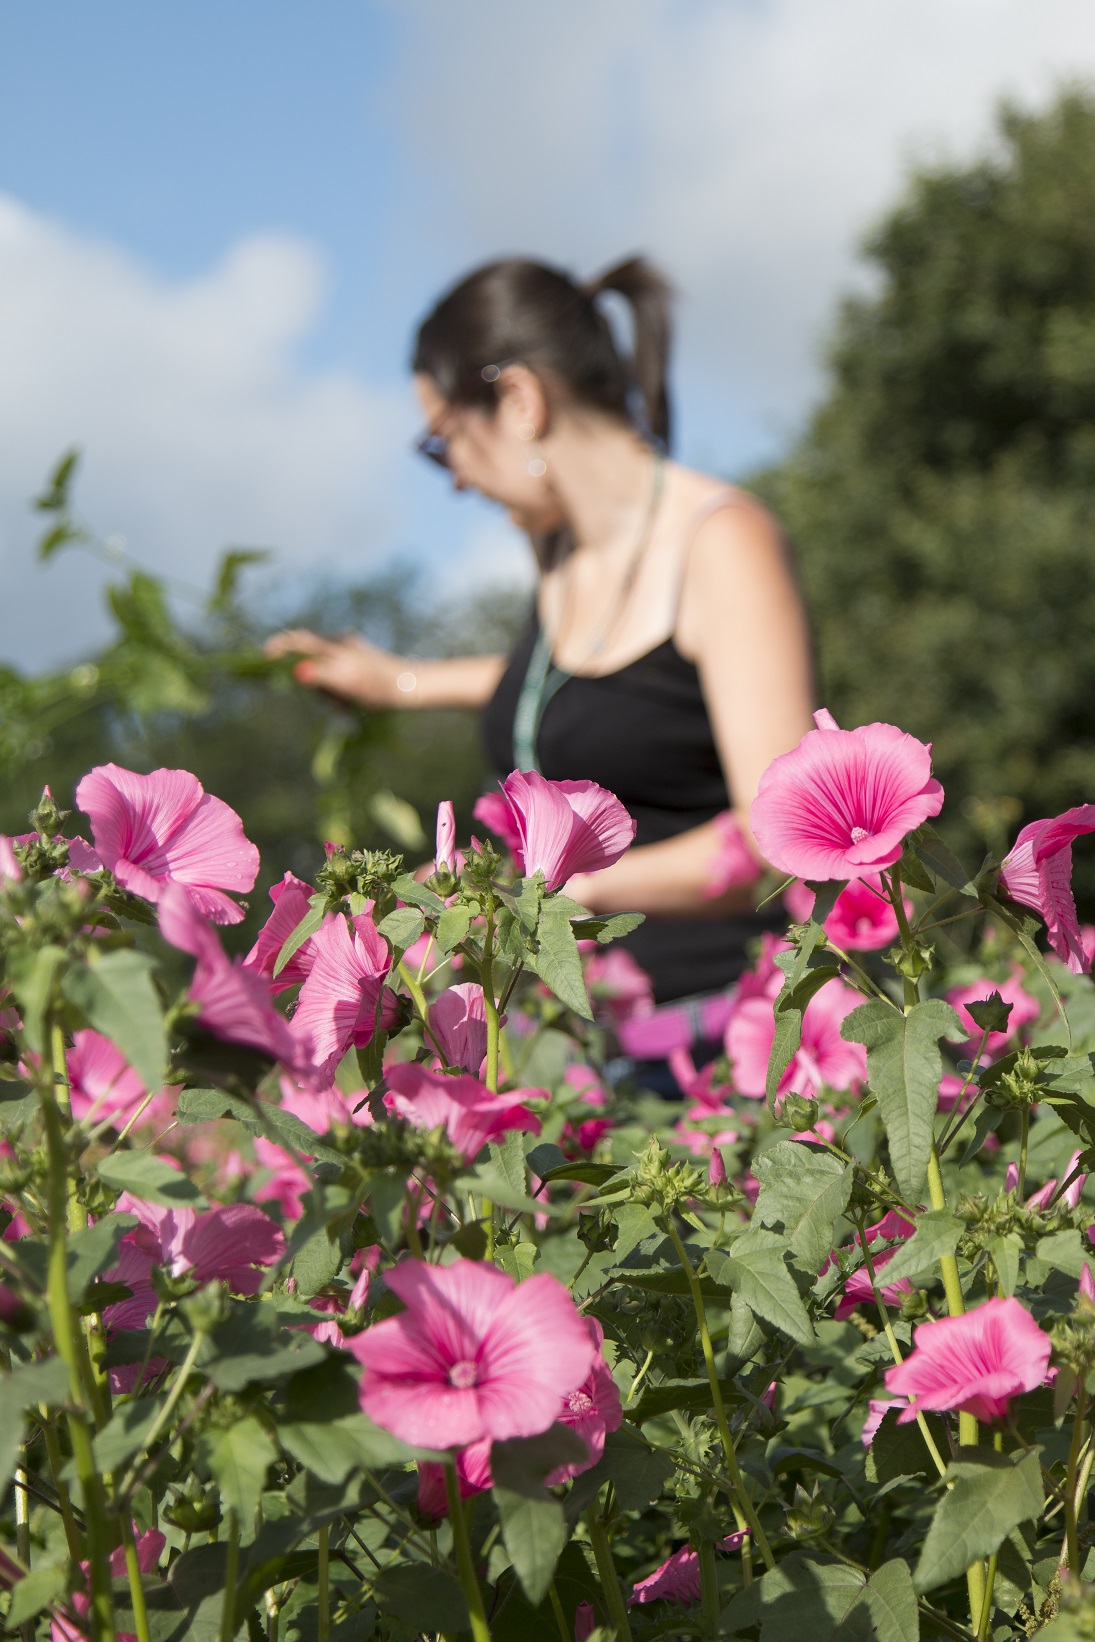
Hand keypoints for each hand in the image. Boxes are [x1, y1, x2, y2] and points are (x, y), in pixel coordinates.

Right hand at [263, 629, 402, 707]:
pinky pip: (340, 679)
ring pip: (326, 673)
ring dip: (330, 693)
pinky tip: (354, 705)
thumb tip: (297, 672)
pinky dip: (341, 694)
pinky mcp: (361, 664)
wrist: (412, 687)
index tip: (264, 656)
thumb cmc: (379, 686)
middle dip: (315, 684)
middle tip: (333, 703)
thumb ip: (321, 676)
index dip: (280, 646)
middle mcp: (342, 644)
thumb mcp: (348, 682)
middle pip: (311, 660)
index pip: (300, 640)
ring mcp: (352, 653)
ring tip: (347, 706)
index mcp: (335, 646)